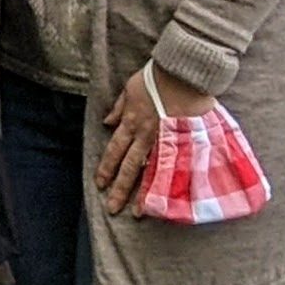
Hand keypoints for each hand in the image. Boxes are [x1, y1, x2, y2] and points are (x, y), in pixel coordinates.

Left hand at [98, 68, 208, 212]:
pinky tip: (169, 198)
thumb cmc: (157, 77)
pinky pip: (175, 166)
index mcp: (132, 122)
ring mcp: (166, 140)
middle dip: (120, 188)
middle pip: (129, 166)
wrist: (185, 73)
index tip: (100, 184)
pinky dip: (171, 183)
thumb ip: (119, 107)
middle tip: (112, 208)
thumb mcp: (130, 87)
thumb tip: (107, 122)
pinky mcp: (185, 142)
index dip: (106, 168)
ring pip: (151, 171)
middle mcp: (146, 135)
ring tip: (138, 212)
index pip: (115, 150)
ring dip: (144, 192)